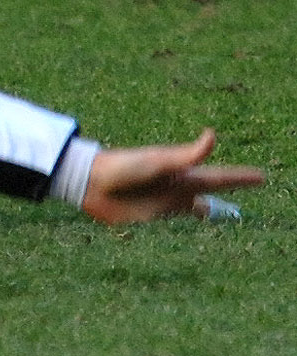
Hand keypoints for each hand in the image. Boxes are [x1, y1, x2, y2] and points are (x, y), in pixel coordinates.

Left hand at [80, 129, 264, 224]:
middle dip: (232, 186)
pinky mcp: (152, 216)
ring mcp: (166, 202)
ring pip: (196, 206)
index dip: (241, 178)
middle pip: (212, 189)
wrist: (92, 183)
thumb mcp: (159, 161)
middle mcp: (178, 188)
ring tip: (224, 207)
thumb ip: (187, 154)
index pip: (220, 178)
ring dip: (209, 207)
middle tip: (253, 183)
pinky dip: (185, 218)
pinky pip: (175, 220)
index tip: (262, 176)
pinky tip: (193, 216)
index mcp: (183, 175)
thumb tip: (212, 135)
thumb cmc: (125, 167)